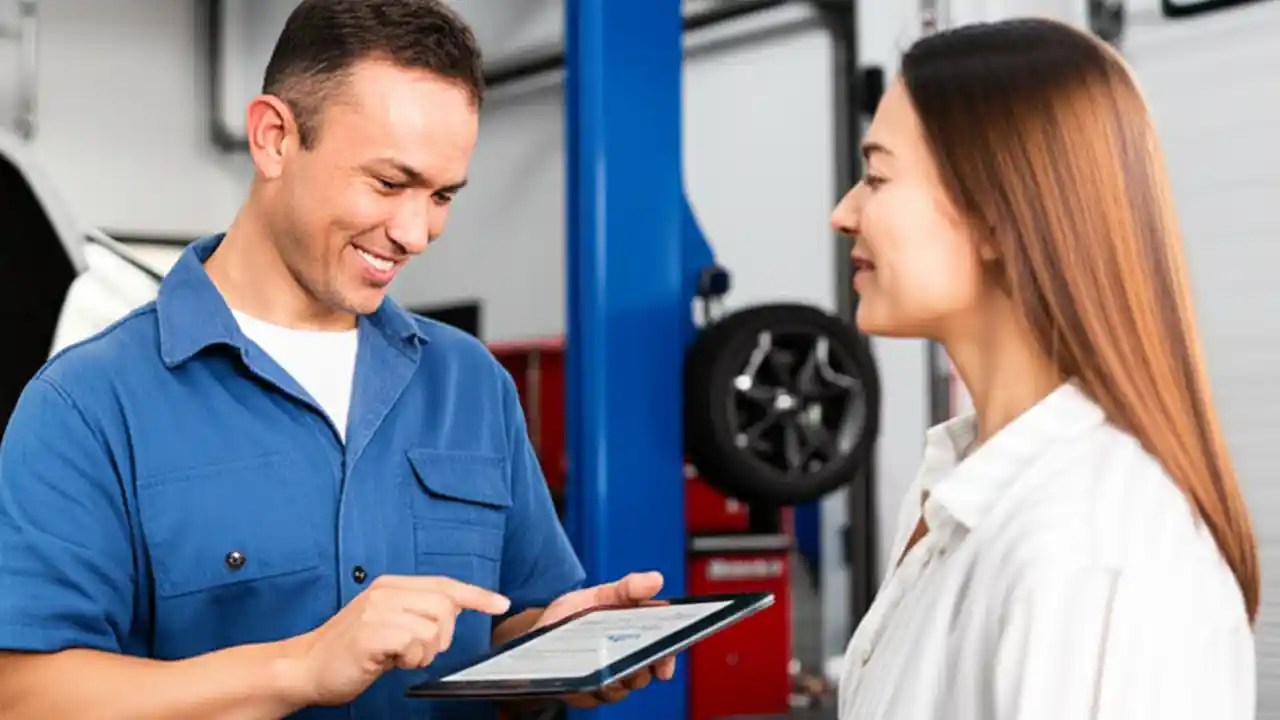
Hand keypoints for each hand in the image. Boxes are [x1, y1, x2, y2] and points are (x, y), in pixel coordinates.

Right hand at [280, 575, 509, 706]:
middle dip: (443, 635)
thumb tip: (451, 612)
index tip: (501, 603)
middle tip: (416, 651)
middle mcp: (385, 592)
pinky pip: (414, 643)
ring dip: (424, 652)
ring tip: (399, 657)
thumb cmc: (349, 651)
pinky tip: (390, 662)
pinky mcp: (370, 632)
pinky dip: (410, 659)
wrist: (304, 667)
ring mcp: (376, 610)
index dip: (477, 595)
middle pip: (445, 605)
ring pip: (433, 627)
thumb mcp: (387, 623)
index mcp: (391, 586)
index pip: (445, 584)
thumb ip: (417, 613)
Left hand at [536, 572, 677, 708]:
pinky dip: (598, 688)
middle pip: (648, 668)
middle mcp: (628, 656)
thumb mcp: (597, 595)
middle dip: (646, 665)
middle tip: (640, 660)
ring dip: (622, 678)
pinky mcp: (592, 692)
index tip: (668, 652)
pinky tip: (592, 679)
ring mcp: (611, 676)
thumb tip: (656, 580)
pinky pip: (601, 696)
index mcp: (635, 630)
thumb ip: (626, 589)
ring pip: (627, 685)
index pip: (664, 641)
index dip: (670, 650)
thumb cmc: (571, 614)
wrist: (536, 635)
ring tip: (614, 669)